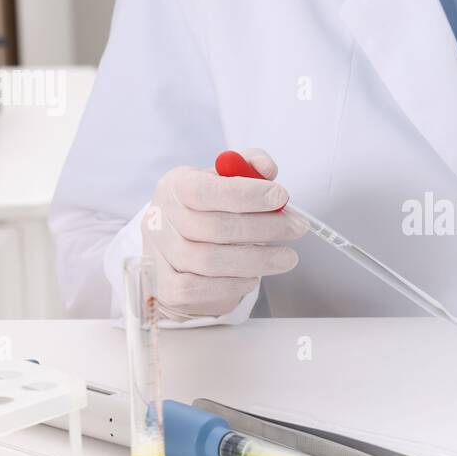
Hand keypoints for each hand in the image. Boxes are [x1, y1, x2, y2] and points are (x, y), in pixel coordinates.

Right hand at [141, 149, 306, 319]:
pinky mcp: (166, 287)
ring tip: (287, 257)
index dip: (246, 194)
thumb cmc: (211, 210)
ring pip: (211, 261)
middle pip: (215, 228)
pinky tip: (254, 276)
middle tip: (297, 228)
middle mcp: (159, 219)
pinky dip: (234, 284)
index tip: (282, 197)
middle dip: (264, 228)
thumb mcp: (228, 181)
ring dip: (258, 260)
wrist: (181, 252)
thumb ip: (250, 167)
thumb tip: (266, 168)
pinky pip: (200, 289)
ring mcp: (159, 255)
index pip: (205, 190)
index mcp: (174, 186)